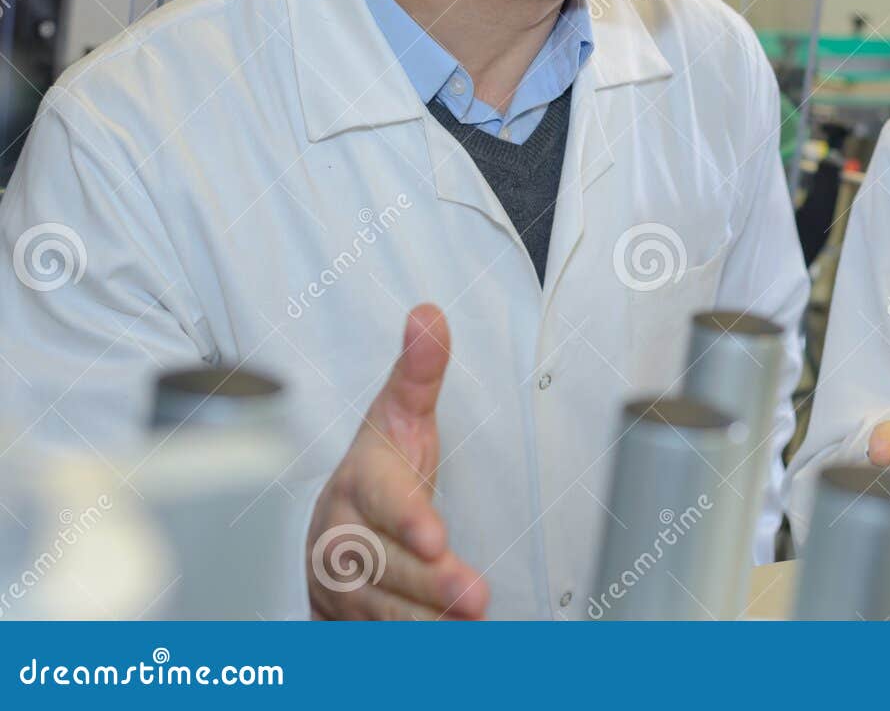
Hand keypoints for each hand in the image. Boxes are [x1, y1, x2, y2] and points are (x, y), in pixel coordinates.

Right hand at [307, 304, 489, 618]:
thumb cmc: (378, 468)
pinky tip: (450, 650)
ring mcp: (341, 589)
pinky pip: (375, 643)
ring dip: (422, 627)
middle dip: (428, 588)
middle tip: (476, 599)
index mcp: (356, 486)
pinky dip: (407, 649)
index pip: (380, 505)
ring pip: (379, 614)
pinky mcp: (348, 626)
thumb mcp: (400, 416)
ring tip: (470, 627)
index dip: (406, 522)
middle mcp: (342, 541)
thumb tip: (429, 315)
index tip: (436, 538)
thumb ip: (419, 373)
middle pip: (383, 568)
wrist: (337, 525)